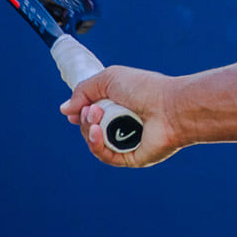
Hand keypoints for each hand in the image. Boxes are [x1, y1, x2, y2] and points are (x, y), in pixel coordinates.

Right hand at [58, 65, 184, 166]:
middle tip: (94, 110)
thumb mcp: (109, 79)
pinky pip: (106, 156)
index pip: (92, 114)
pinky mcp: (130, 157)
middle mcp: (123, 124)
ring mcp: (126, 141)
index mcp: (121, 105)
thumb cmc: (145, 89)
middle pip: (90, 128)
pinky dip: (96, 145)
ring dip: (90, 129)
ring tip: (98, 116)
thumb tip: (65, 109)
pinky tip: (98, 132)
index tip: (76, 110)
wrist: (170, 107)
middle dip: (86, 119)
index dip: (81, 113)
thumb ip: (84, 90)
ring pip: (95, 142)